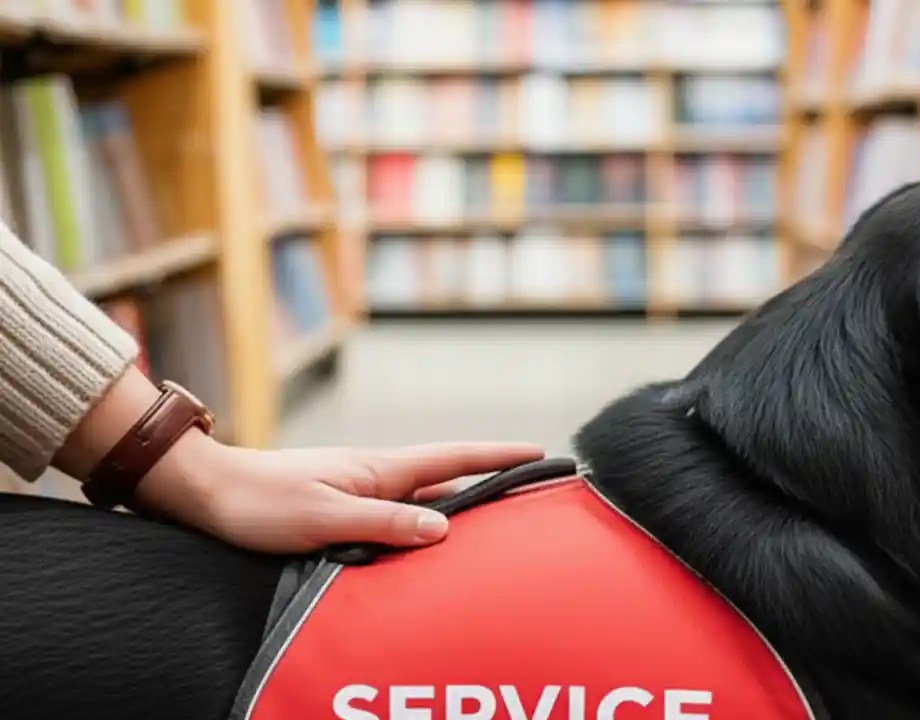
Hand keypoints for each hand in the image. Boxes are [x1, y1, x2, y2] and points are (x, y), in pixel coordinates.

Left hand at [133, 432, 544, 553]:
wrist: (208, 492)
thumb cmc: (260, 503)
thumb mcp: (325, 517)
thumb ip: (384, 521)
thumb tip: (443, 529)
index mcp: (379, 468)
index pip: (454, 457)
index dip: (498, 455)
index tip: (540, 452)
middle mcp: (375, 473)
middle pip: (446, 477)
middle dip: (490, 481)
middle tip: (530, 492)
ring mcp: (359, 487)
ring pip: (422, 496)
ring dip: (456, 504)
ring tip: (491, 523)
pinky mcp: (341, 504)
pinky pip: (396, 511)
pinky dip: (421, 521)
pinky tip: (425, 542)